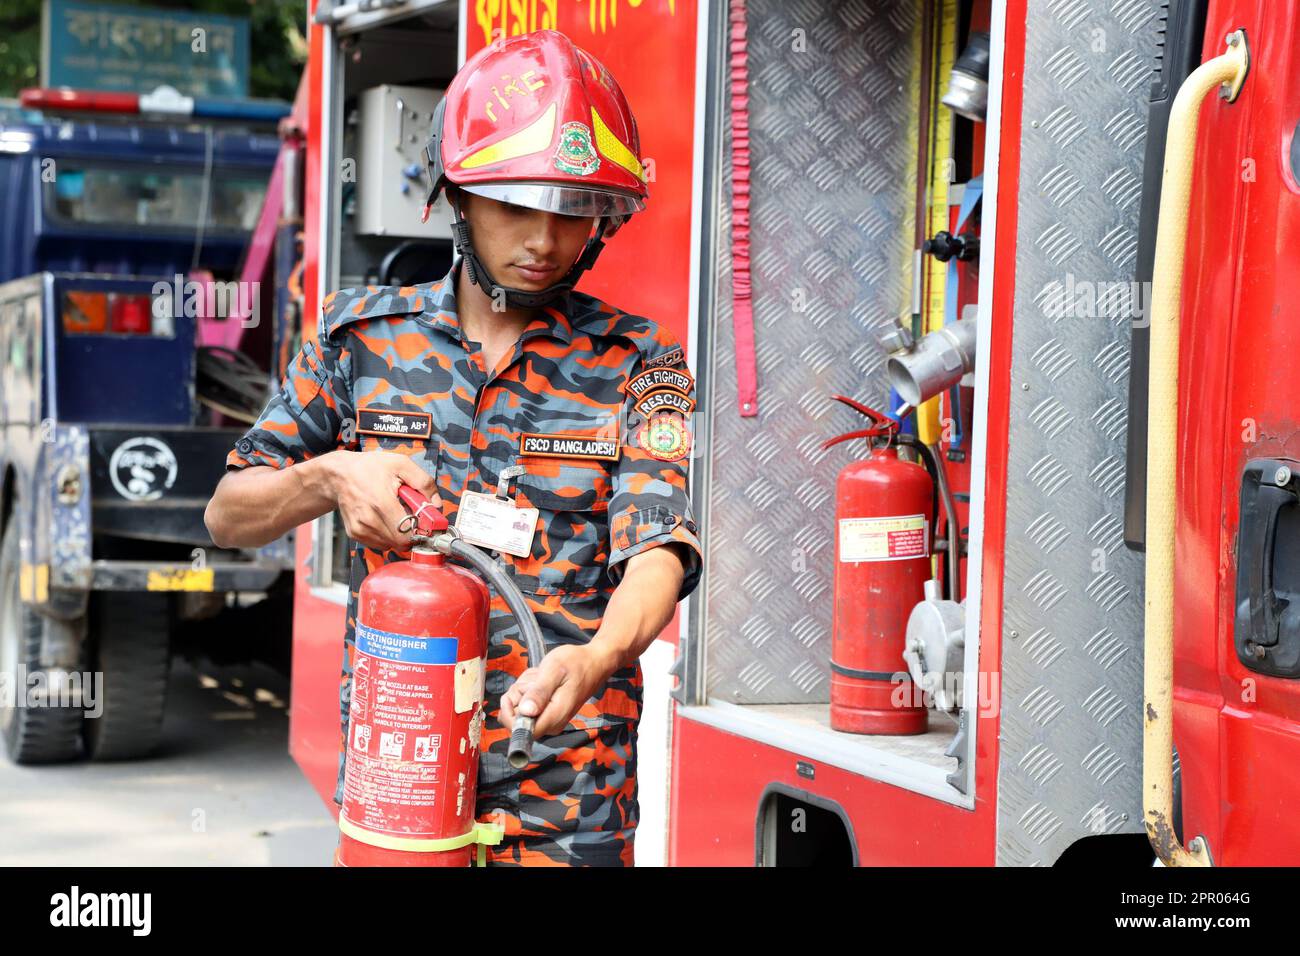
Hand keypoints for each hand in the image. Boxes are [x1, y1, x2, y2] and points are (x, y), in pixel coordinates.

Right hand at [324, 450, 441, 551]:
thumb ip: (424, 482)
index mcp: (381, 503)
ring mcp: (360, 529)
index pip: (407, 534)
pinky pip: (379, 543)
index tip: (425, 523)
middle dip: (410, 531)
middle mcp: (368, 520)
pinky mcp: (355, 533)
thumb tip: (436, 504)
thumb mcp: (401, 464)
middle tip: (410, 514)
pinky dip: (386, 534)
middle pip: (400, 542)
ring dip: (398, 533)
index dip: (420, 531)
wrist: (339, 474)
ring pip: (390, 544)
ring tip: (393, 513)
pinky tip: (383, 517)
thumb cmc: (369, 467)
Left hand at [499, 644, 619, 737]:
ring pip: (520, 710)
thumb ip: (540, 692)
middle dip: (518, 695)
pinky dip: (528, 691)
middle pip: (516, 719)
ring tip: (541, 677)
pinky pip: (526, 706)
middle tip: (535, 679)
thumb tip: (525, 712)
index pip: (521, 731)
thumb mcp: (554, 670)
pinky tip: (540, 680)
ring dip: (523, 690)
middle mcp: (551, 724)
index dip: (511, 713)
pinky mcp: (548, 715)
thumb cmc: (576, 663)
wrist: (594, 663)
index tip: (517, 691)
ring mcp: (549, 720)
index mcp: (553, 717)